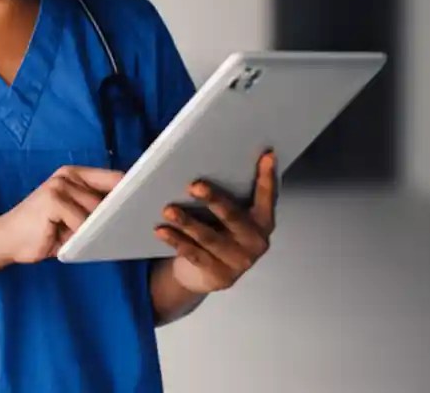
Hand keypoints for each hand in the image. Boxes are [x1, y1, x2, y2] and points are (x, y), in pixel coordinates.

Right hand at [0, 166, 123, 264]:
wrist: (6, 240)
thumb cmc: (43, 232)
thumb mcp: (74, 220)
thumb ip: (94, 212)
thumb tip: (130, 217)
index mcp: (75, 174)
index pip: (115, 178)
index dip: (132, 191)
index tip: (150, 205)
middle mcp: (68, 175)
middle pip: (110, 197)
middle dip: (116, 217)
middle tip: (122, 232)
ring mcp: (60, 185)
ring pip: (97, 211)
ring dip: (95, 230)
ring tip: (81, 239)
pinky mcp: (53, 199)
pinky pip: (81, 222)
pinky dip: (80, 236)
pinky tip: (67, 241)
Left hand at [156, 150, 277, 294]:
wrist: (206, 274)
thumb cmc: (215, 232)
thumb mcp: (225, 215)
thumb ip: (226, 194)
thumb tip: (200, 158)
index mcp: (262, 221)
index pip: (268, 196)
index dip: (267, 176)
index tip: (265, 155)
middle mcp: (256, 241)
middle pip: (234, 216)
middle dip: (214, 199)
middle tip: (195, 185)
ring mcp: (240, 261)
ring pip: (210, 237)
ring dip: (188, 222)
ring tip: (169, 209)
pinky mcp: (219, 275)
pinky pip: (194, 254)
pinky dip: (176, 241)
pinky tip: (161, 230)